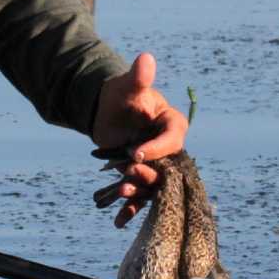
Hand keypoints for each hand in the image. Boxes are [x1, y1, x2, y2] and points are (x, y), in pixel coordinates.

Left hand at [90, 52, 188, 227]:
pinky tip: (118, 220)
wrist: (105, 113)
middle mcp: (170, 147)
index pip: (173, 139)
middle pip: (165, 165)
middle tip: (127, 177)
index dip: (156, 148)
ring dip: (138, 192)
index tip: (135, 153)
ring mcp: (158, 165)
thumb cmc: (120, 96)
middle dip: (147, 174)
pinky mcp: (144, 178)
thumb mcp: (127, 88)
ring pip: (152, 183)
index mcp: (173, 124)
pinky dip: (130, 208)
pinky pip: (141, 195)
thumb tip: (145, 58)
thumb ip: (138, 78)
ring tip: (119, 194)